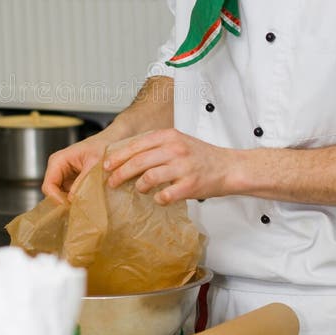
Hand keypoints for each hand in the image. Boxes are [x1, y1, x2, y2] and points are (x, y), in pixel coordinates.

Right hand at [41, 131, 109, 203]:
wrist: (110, 142)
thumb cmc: (101, 147)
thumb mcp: (94, 164)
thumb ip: (83, 181)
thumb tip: (72, 199)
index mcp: (58, 161)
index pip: (48, 185)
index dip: (56, 198)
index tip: (69, 206)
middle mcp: (57, 169)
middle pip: (51, 192)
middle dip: (62, 202)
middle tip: (77, 209)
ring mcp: (63, 176)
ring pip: (59, 196)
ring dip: (69, 202)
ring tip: (82, 206)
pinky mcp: (70, 182)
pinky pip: (67, 195)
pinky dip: (74, 200)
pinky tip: (84, 201)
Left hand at [102, 128, 235, 204]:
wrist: (229, 167)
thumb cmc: (201, 156)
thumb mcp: (178, 141)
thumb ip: (156, 145)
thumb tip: (126, 155)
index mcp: (169, 136)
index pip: (136, 145)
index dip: (118, 156)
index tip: (106, 166)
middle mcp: (175, 149)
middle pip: (138, 161)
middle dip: (120, 173)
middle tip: (111, 182)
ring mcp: (183, 167)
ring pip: (148, 178)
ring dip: (139, 186)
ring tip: (138, 189)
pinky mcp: (190, 185)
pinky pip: (165, 195)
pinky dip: (158, 199)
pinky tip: (159, 199)